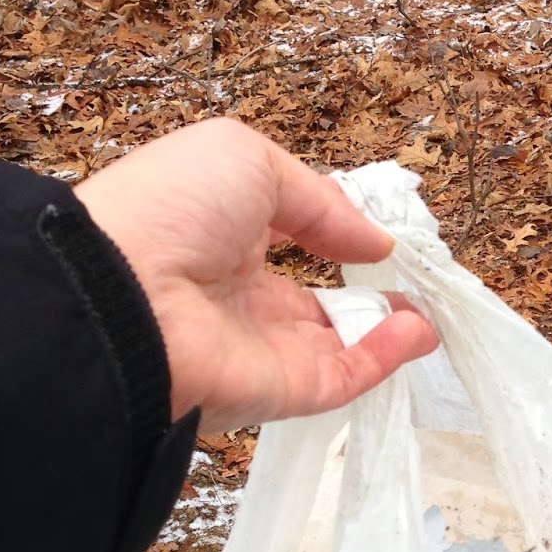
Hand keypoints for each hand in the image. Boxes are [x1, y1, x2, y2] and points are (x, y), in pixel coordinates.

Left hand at [76, 119, 437, 432]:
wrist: (121, 294)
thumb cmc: (169, 209)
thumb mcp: (248, 161)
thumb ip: (321, 201)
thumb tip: (375, 241)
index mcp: (219, 235)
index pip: (287, 240)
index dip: (335, 236)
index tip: (380, 234)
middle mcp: (238, 296)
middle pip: (316, 303)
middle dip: (369, 292)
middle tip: (415, 278)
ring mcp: (260, 347)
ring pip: (339, 345)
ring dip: (390, 326)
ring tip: (430, 308)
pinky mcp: (280, 390)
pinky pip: (344, 377)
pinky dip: (387, 357)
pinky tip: (417, 330)